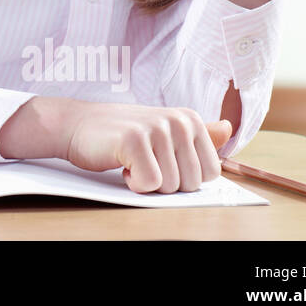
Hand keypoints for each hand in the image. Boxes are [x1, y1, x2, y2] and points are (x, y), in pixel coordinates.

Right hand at [63, 101, 231, 193]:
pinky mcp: (134, 140)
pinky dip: (134, 184)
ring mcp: (157, 129)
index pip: (211, 173)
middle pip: (191, 183)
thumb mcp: (162, 131)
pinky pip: (149, 184)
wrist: (76, 124)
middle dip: (165, 183)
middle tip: (144, 162)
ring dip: (147, 183)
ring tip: (132, 161)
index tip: (161, 161)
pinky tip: (122, 165)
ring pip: (170, 186)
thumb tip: (229, 129)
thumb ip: (197, 135)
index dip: (183, 178)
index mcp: (190, 119)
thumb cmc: (121, 133)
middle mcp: (178, 121)